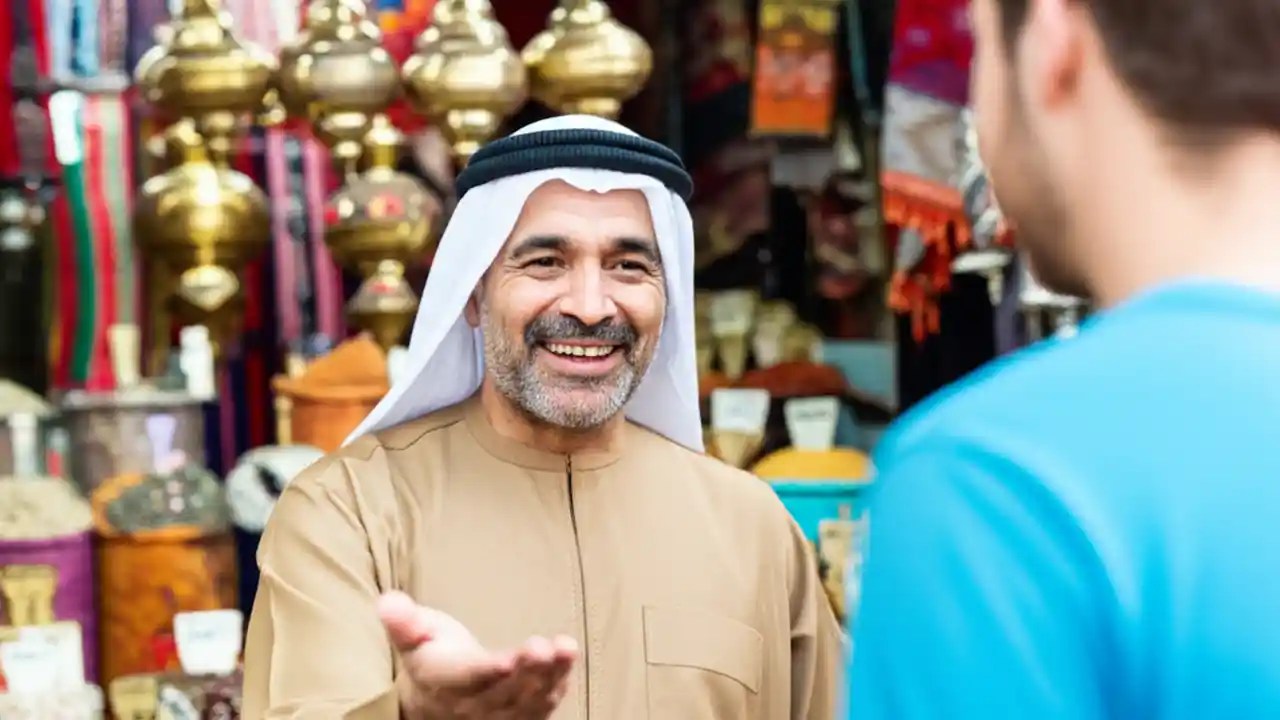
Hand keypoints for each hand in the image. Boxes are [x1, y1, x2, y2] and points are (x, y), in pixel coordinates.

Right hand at [377, 591, 577, 718]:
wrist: (434, 699)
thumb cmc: (429, 656)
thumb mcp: (412, 636)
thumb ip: (404, 621)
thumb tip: (387, 601)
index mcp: (442, 682)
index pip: (467, 679)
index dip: (488, 671)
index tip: (508, 659)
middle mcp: (470, 706)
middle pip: (503, 693)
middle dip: (527, 671)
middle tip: (545, 647)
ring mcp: (496, 717)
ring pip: (526, 703)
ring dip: (550, 677)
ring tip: (566, 648)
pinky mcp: (518, 718)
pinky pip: (540, 710)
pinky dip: (556, 687)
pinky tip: (567, 661)